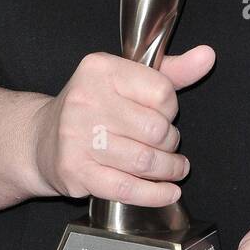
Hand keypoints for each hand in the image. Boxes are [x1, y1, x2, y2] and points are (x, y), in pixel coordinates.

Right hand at [27, 45, 214, 204]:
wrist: (42, 138)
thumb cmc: (94, 106)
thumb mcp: (128, 79)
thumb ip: (171, 71)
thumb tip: (208, 56)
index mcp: (101, 69)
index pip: (162, 92)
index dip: (171, 109)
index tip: (162, 114)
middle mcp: (86, 100)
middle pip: (156, 130)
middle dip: (170, 142)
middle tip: (167, 145)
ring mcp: (78, 137)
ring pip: (145, 162)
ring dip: (168, 169)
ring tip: (173, 168)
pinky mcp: (76, 171)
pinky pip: (127, 188)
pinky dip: (155, 194)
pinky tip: (167, 191)